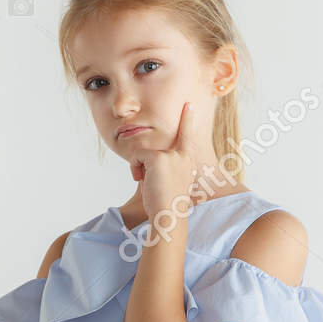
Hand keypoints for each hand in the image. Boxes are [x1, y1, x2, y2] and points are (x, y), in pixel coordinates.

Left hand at [128, 100, 210, 224]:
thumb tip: (142, 157)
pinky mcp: (158, 158)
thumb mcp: (165, 181)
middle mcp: (182, 155)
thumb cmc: (165, 204)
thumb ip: (160, 166)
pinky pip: (138, 155)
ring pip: (145, 150)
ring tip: (144, 181)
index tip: (188, 105)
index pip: (187, 136)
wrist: (168, 216)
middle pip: (163, 141)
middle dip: (150, 153)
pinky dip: (134, 167)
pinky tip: (140, 179)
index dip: (187, 119)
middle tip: (154, 160)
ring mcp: (171, 155)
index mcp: (186, 161)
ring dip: (139, 166)